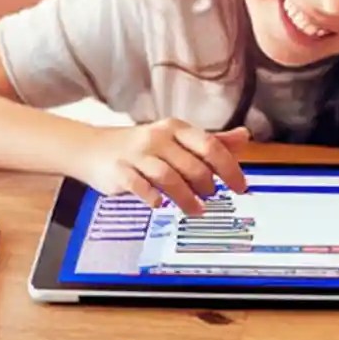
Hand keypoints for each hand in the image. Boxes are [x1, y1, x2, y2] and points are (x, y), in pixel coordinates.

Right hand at [75, 120, 249, 214]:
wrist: (93, 148)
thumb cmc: (142, 146)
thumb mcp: (177, 139)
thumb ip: (211, 141)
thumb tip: (245, 137)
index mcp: (176, 129)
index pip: (210, 145)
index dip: (229, 168)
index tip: (240, 187)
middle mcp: (158, 138)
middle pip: (192, 164)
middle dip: (207, 186)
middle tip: (211, 197)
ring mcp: (137, 155)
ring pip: (169, 177)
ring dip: (186, 198)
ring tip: (196, 210)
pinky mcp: (119, 171)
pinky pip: (140, 186)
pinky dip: (153, 198)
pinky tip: (161, 205)